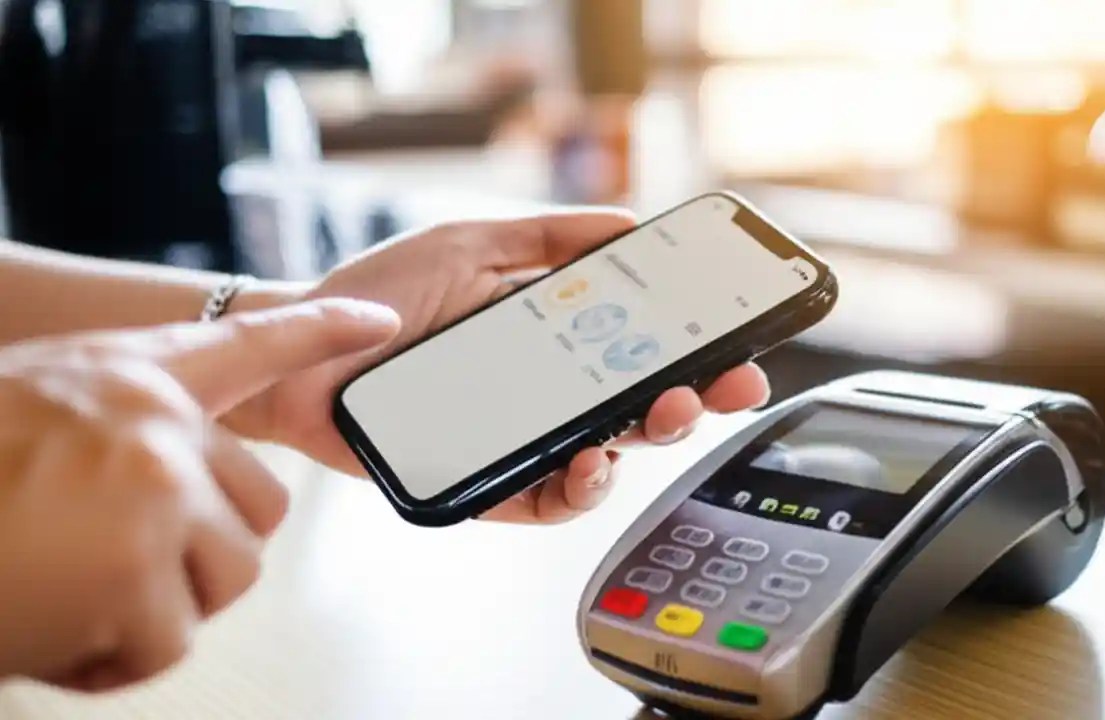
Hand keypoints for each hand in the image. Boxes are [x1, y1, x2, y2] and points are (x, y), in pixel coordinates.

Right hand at [0, 300, 398, 690]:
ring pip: (225, 577)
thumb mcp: (38, 407)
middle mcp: (155, 427)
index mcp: (129, 377)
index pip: (250, 343)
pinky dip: (115, 657)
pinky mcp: (134, 577)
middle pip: (259, 507)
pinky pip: (170, 641)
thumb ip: (122, 427)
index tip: (380, 322)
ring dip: (157, 605)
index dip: (322, 330)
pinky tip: (53, 633)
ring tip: (72, 592)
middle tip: (121, 560)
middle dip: (203, 547)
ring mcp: (149, 499)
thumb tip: (191, 478)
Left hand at [224, 212, 770, 522]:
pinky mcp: (486, 481)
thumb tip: (627, 223)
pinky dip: (578, 487)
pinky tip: (590, 461)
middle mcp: (545, 391)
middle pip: (638, 403)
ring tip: (663, 414)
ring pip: (607, 453)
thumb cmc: (379, 294)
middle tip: (724, 384)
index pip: (639, 345)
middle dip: (694, 396)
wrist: (303, 347)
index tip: (737, 341)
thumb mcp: (470, 244)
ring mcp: (519, 439)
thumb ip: (548, 236)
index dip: (694, 348)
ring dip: (647, 438)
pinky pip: (547, 498)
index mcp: (553, 336)